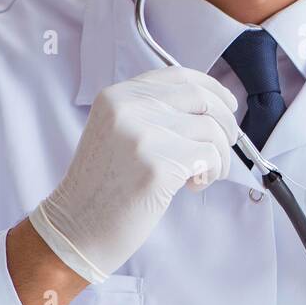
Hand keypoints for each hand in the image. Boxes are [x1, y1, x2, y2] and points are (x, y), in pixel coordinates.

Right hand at [29, 67, 239, 282]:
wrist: (77, 228)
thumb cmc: (106, 187)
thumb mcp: (118, 133)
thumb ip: (154, 113)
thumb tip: (212, 106)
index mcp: (118, 96)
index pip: (179, 76)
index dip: (212, 88)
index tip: (228, 105)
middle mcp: (128, 108)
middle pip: (202, 99)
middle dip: (226, 123)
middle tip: (225, 146)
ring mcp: (143, 135)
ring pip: (211, 130)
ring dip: (218, 156)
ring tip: (200, 175)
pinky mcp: (158, 165)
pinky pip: (209, 157)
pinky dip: (212, 172)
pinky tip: (192, 186)